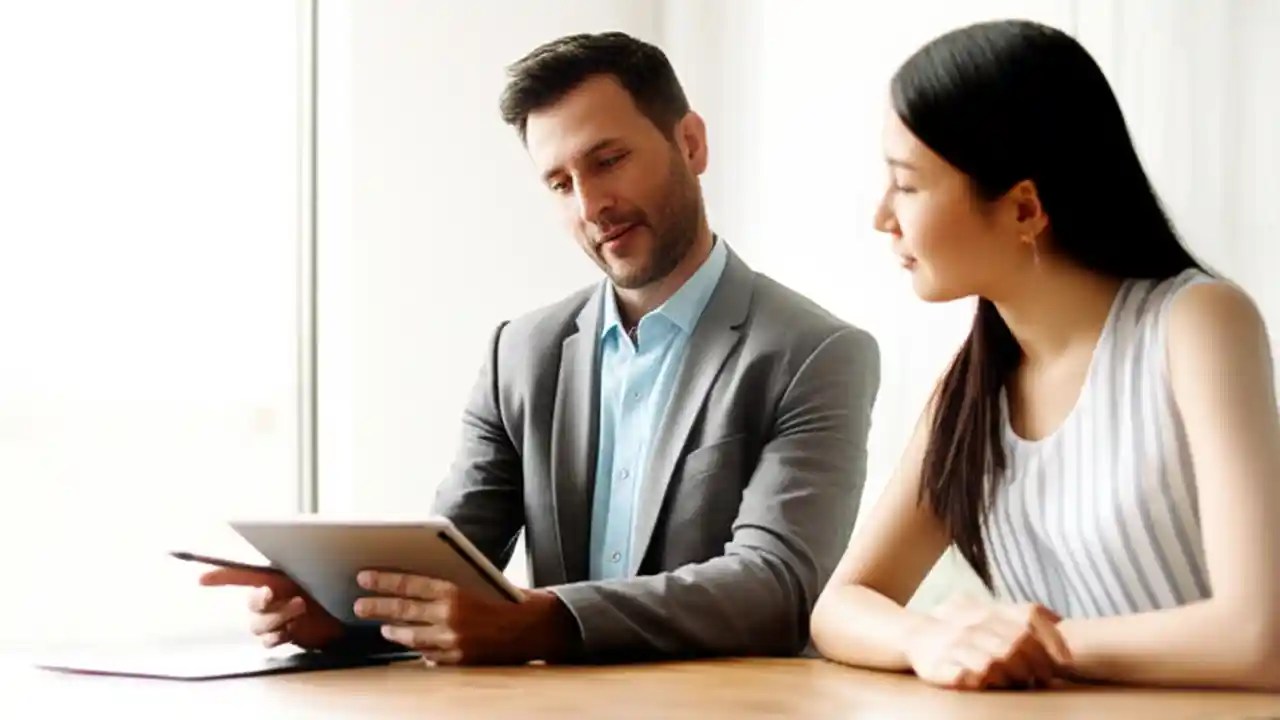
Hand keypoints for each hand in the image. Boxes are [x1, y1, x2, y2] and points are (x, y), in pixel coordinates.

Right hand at [200, 568, 344, 649]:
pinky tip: (292, 629)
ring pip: (258, 624)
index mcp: (271, 577)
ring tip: (300, 607)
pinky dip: (279, 635)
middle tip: (271, 594)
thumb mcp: (314, 567)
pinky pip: (268, 640)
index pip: (238, 575)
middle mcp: (267, 598)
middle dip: (259, 599)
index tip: (202, 579)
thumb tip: (293, 540)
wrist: (344, 612)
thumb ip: (298, 556)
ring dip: (277, 616)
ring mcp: (272, 619)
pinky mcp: (281, 636)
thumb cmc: (327, 583)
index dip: (219, 576)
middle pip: (251, 602)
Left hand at [352, 570, 579, 665]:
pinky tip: (412, 643)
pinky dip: (419, 648)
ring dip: (394, 630)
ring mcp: (452, 643)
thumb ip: (447, 587)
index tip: (363, 578)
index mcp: (455, 592)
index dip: (383, 581)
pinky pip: (429, 655)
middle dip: (377, 607)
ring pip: (411, 637)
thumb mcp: (476, 582)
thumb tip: (414, 586)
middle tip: (358, 604)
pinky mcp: (458, 661)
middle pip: (403, 612)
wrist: (535, 627)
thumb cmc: (507, 599)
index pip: (408, 585)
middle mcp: (450, 618)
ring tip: (382, 625)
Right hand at [904, 594, 1072, 690]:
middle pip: (1017, 643)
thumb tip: (1059, 619)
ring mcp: (956, 645)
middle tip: (1040, 678)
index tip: (1064, 662)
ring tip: (1016, 682)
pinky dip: (979, 682)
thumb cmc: (961, 627)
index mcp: (989, 609)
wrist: (913, 632)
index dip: (1052, 638)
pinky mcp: (939, 666)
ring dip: (1012, 677)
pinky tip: (985, 684)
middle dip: (1036, 665)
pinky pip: (965, 677)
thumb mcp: (988, 610)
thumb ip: (1020, 613)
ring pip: (995, 662)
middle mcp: (974, 624)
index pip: (1028, 615)